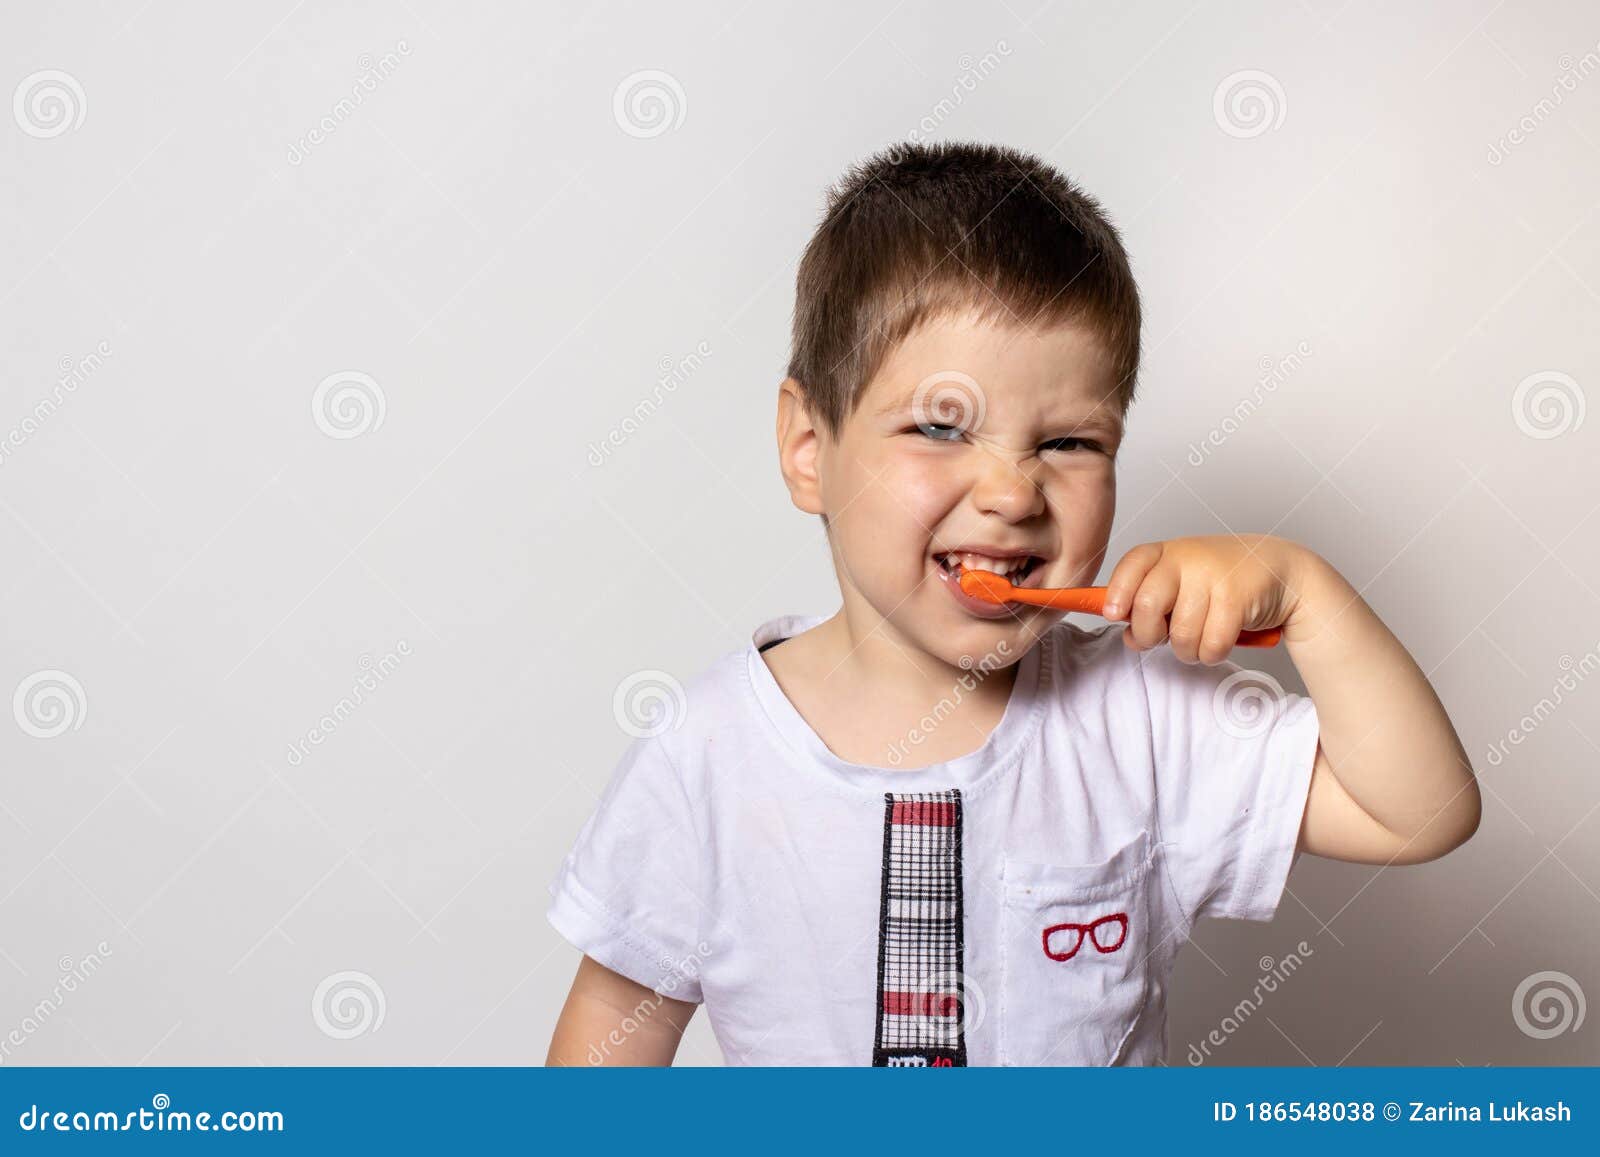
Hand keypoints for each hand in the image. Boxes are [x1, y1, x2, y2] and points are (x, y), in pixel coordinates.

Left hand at [1100, 535, 1311, 662]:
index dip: (1117, 592)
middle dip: (1148, 634)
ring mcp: (1214, 577)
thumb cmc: (1223, 581)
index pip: (1132, 565)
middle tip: (1159, 638)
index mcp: (1169, 552)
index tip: (1113, 614)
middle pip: (1147, 605)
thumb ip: (1151, 604)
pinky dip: (1212, 654)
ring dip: (1187, 650)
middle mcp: (1189, 559)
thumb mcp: (1182, 583)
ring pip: (1181, 635)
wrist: (1282, 572)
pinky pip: (1210, 646)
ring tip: (1199, 637)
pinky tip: (1219, 639)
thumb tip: (1129, 637)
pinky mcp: (1237, 600)